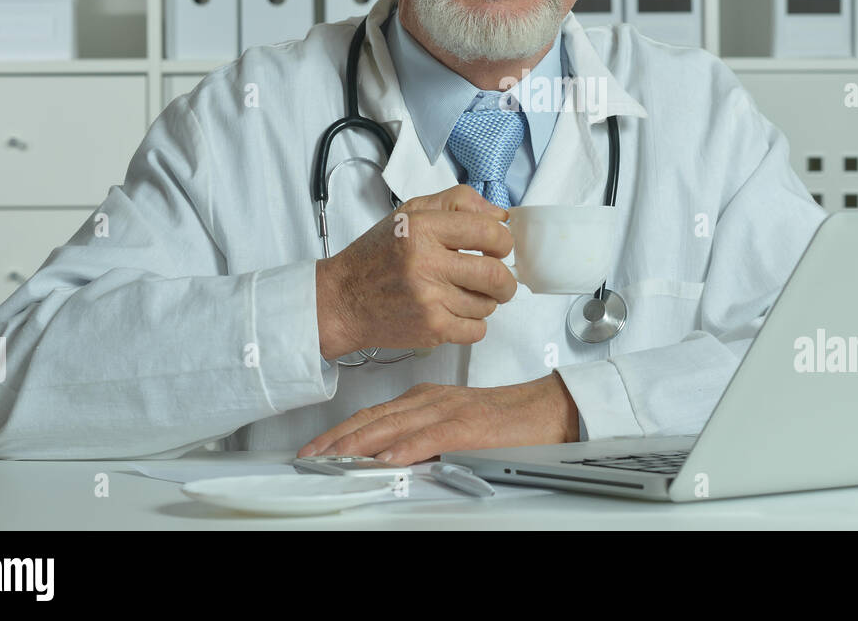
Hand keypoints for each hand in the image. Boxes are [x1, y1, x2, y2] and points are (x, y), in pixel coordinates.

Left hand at [295, 375, 580, 464]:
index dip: (341, 431)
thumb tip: (391, 457)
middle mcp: (432, 401)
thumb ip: (424, 435)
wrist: (548, 409)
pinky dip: (406, 448)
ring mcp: (449, 411)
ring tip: (333, 458)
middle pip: (374, 419)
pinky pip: (431, 438)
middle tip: (309, 455)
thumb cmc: (508, 419)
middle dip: (337, 439)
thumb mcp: (455, 424)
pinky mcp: (469, 426)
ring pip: (394, 427)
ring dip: (360, 444)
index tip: (316, 447)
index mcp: (427, 399)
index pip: (373, 414)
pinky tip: (387, 459)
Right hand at [315, 184, 517, 360]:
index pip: (489, 232)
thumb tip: (501, 215)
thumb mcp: (411, 213)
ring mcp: (428, 300)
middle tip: (498, 278)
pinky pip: (477, 330)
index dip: (503, 241)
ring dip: (486, 301)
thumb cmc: (377, 255)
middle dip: (505, 279)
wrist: (342, 300)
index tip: (498, 247)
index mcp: (422, 228)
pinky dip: (474, 323)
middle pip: (496, 274)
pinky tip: (456, 312)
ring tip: (465, 293)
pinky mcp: (430, 329)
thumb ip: (458, 203)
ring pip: (488, 304)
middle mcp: (425, 263)